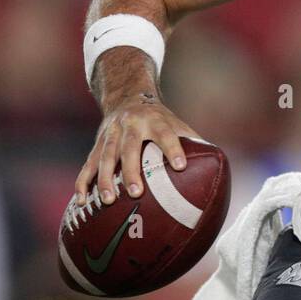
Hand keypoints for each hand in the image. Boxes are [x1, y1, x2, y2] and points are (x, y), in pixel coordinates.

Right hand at [75, 94, 201, 205]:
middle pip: (129, 148)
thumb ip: (193, 141)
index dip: (173, 148)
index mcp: (155, 120)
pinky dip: (83, 183)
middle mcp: (131, 126)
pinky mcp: (97, 145)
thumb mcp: (177, 123)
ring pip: (104, 157)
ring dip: (105, 179)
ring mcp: (111, 135)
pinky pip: (87, 165)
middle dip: (131, 170)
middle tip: (136, 193)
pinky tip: (81, 202)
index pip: (166, 134)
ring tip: (109, 201)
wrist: (128, 97)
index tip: (180, 166)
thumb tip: (218, 165)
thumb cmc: (160, 119)